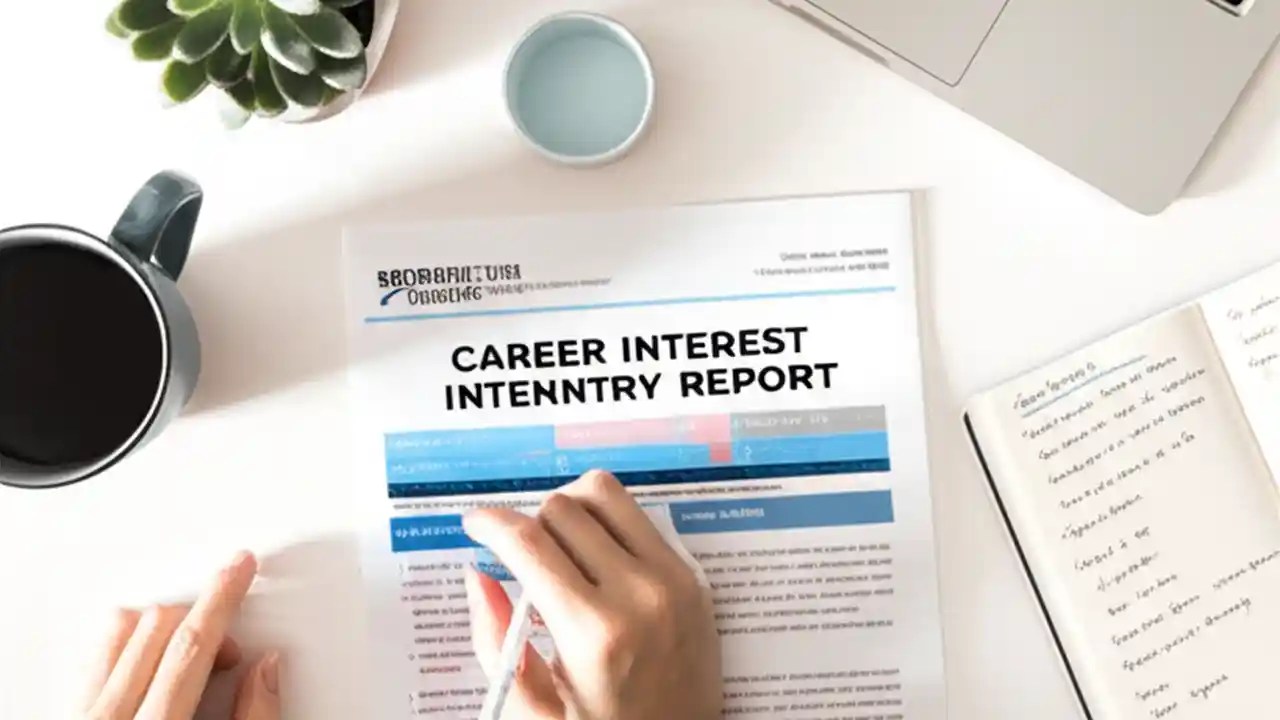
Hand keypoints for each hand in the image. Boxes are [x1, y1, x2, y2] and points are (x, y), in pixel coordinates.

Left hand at [80, 551, 279, 719]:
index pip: (191, 644)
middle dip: (202, 619)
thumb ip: (253, 716)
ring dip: (163, 628)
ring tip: (192, 650)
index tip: (240, 568)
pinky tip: (154, 660)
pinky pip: (95, 657)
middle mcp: (108, 717)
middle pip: (155, 628)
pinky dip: (130, 645)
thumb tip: (266, 669)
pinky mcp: (69, 714)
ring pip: (118, 632)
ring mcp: (81, 715)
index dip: (222, 599)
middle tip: (229, 646)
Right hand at [463, 470, 721, 719]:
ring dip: (571, 509)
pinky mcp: (694, 575)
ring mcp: (673, 578)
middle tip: (521, 557)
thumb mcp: (534, 710)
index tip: (475, 524)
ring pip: (605, 493)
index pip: (530, 543)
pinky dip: (608, 523)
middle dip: (528, 523)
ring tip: (559, 546)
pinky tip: (598, 557)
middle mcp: (639, 593)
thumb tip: (477, 574)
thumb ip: (495, 641)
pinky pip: (640, 516)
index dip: (491, 522)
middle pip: (563, 507)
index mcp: (594, 632)